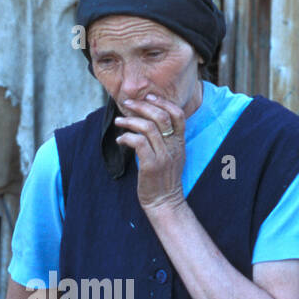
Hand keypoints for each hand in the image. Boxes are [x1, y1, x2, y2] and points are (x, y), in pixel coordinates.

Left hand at [114, 92, 186, 213]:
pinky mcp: (151, 166)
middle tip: (127, 104)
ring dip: (130, 121)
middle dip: (142, 106)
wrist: (165, 202)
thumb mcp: (171, 156)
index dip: (163, 102)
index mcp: (180, 143)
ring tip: (118, 122)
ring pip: (148, 127)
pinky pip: (138, 142)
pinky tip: (120, 140)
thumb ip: (165, 140)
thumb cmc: (163, 179)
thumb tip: (146, 122)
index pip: (178, 114)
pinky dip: (127, 137)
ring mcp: (163, 156)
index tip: (148, 97)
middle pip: (161, 116)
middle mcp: (173, 147)